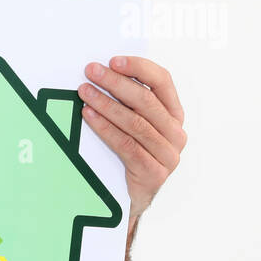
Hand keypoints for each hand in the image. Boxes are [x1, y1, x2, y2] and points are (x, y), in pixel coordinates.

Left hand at [78, 56, 186, 219]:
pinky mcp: (153, 173)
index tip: (114, 60)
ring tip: (84, 92)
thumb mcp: (133, 126)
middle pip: (146, 101)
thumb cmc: (130, 156)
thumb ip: (128, 104)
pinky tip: (88, 116)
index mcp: (174, 116)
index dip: (139, 68)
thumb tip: (102, 74)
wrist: (132, 200)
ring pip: (135, 122)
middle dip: (116, 83)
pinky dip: (104, 128)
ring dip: (106, 104)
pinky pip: (126, 145)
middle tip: (91, 71)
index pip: (162, 82)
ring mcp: (167, 155)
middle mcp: (176, 134)